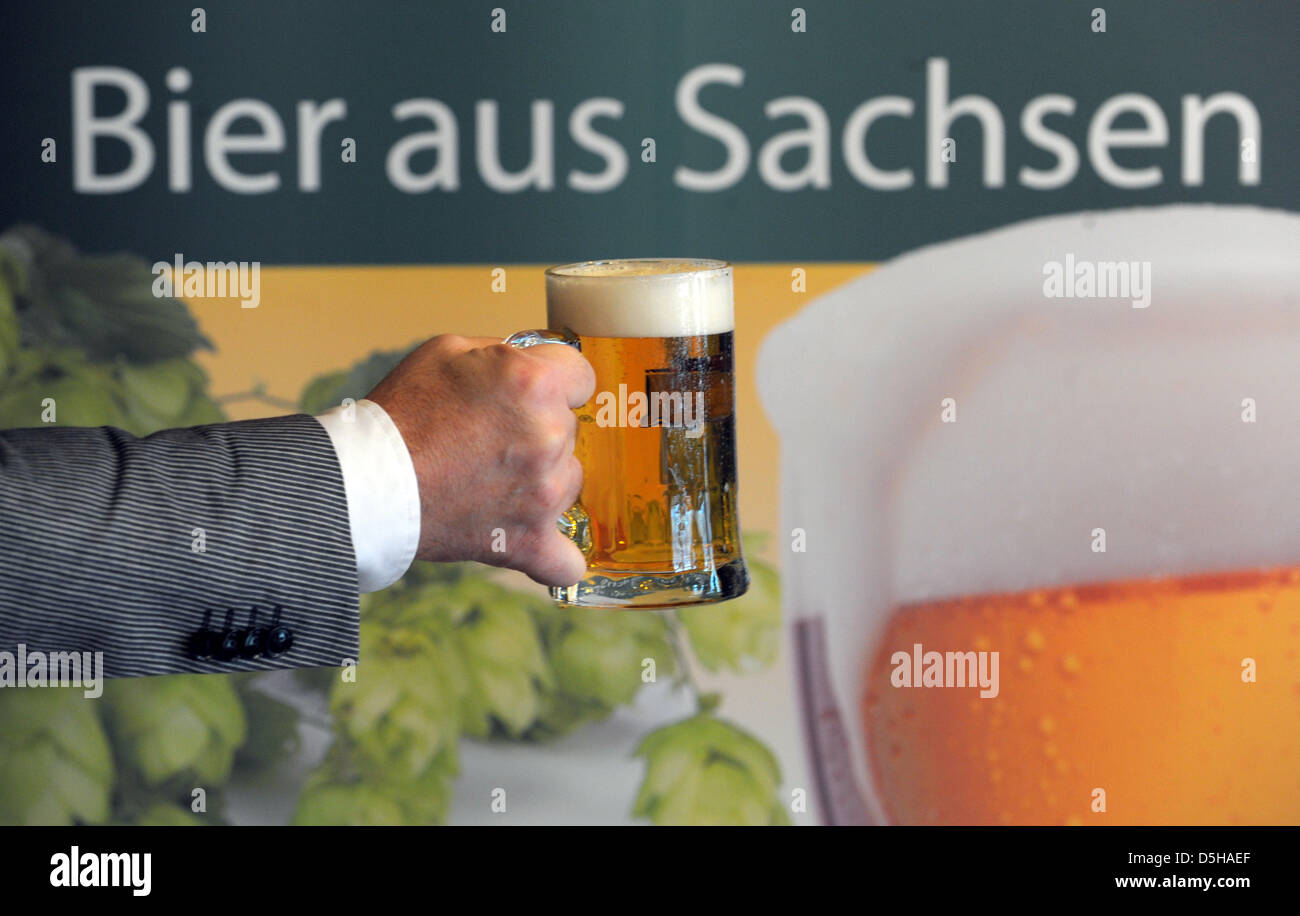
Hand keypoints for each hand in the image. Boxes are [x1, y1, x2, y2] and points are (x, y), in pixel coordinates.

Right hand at [366, 334, 594, 586]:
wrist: (365, 482)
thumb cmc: (402, 412)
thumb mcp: (449, 351)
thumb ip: (505, 356)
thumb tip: (533, 366)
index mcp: (533, 383)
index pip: (581, 376)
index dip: (556, 382)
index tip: (532, 393)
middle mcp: (548, 435)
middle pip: (570, 429)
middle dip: (538, 429)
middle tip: (489, 437)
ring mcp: (543, 493)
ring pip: (568, 480)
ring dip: (542, 479)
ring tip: (491, 478)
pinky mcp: (528, 540)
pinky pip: (567, 562)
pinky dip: (556, 556)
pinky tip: (544, 542)